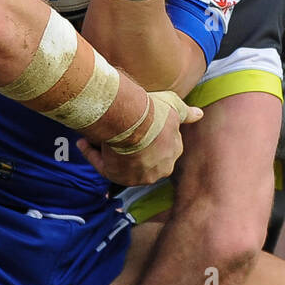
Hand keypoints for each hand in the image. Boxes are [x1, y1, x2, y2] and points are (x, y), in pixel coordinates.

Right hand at [77, 90, 202, 184]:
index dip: (148, 132)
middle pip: (140, 156)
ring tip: (98, 133)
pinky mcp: (116, 177)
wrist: (132, 121)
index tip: (135, 121)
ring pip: (121, 162)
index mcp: (172, 153)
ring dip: (109, 149)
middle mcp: (158, 169)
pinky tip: (83, 141)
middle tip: (116, 129)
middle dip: (129, 145)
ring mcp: (137, 175)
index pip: (161, 145)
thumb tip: (200, 114)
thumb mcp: (174, 106)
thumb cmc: (154, 111)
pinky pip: (102, 165)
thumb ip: (186, 113)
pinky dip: (92, 154)